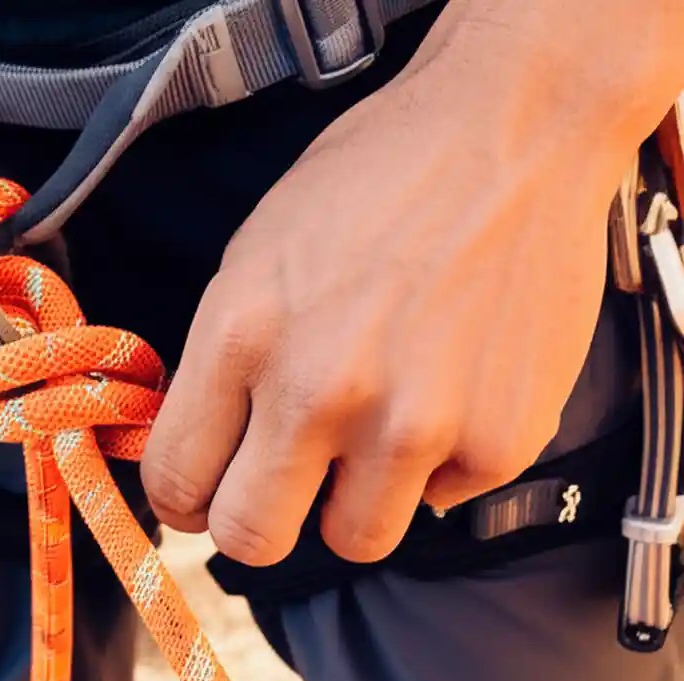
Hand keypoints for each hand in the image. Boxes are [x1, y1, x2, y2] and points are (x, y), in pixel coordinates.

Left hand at [139, 38, 639, 565]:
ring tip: (372, 433)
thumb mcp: (255, 255)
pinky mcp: (500, 441)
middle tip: (277, 485)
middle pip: (252, 539)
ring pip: (354, 540)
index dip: (182, 499)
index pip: (177, 479)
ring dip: (353, 501)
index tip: (201, 494)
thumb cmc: (374, 181)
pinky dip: (438, 464)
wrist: (510, 133)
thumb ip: (224, 362)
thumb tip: (204, 451)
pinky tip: (448, 389)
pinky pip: (441, 500)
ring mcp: (415, 425)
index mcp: (243, 336)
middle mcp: (321, 391)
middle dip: (256, 520)